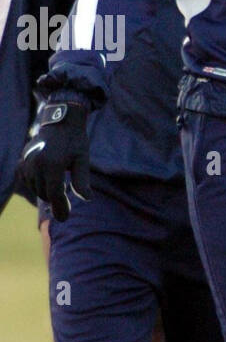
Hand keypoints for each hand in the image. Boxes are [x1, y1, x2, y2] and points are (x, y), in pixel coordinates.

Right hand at [17, 100, 90, 222]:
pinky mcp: (22, 161)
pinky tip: (46, 180)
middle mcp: (36, 163)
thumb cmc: (75, 141)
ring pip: (36, 189)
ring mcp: (27, 162)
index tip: (64, 218)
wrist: (59, 122)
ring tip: (58, 185)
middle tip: (67, 201)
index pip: (54, 194)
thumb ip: (82, 180)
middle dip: (56, 200)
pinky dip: (37, 185)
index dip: (60, 208)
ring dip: (47, 192)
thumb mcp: (82, 159)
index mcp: (52, 164)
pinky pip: (28, 182)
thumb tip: (87, 198)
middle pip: (45, 194)